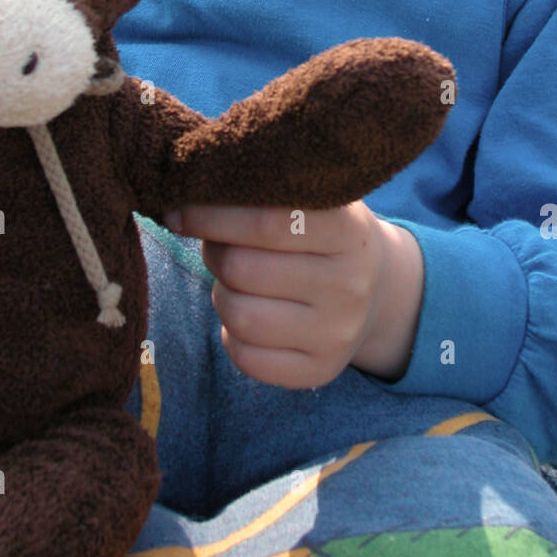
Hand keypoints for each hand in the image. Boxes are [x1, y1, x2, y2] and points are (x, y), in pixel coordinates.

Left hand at [164, 201, 423, 388]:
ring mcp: (338, 332)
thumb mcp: (313, 198)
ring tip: (235, 281)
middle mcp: (349, 283)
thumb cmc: (323, 232)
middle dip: (213, 252)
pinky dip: (231, 335)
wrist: (379, 288)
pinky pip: (246, 358)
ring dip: (221, 294)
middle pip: (241, 269)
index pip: (266, 221)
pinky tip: (250, 312)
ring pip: (238, 316)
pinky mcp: (321, 370)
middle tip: (216, 244)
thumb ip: (265, 188)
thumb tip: (189, 186)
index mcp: (349, 229)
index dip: (210, 215)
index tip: (177, 209)